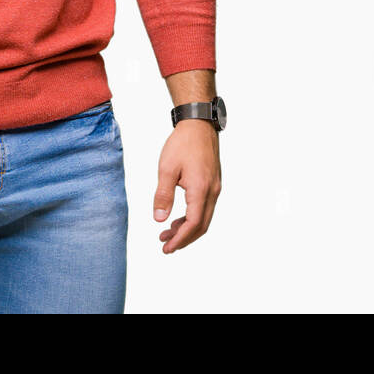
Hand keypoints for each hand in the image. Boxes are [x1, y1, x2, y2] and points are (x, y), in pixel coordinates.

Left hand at [152, 118, 221, 252]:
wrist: (199, 125)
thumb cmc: (182, 144)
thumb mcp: (166, 169)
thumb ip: (163, 195)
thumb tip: (158, 219)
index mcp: (201, 190)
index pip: (193, 224)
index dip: (180, 239)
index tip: (167, 248)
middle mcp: (212, 192)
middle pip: (201, 226)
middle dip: (184, 239)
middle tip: (165, 246)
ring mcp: (214, 188)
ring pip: (204, 217)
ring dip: (187, 229)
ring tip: (167, 233)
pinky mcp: (213, 183)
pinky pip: (205, 207)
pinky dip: (192, 217)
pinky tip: (178, 218)